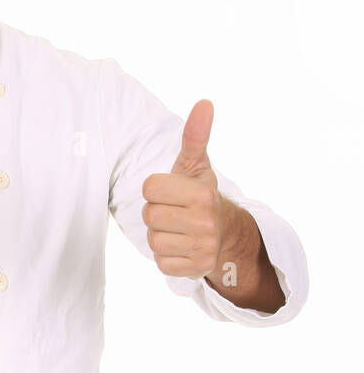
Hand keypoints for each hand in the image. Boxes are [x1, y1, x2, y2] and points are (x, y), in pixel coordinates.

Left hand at [141, 100, 225, 279]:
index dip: (157, 189)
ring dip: (160, 234)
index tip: (173, 191)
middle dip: (157, 212)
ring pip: (153, 239)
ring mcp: (202, 248)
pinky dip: (166, 255)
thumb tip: (204, 103)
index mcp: (202, 194)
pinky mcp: (195, 269)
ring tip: (178, 228)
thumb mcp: (196, 165)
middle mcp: (205, 222)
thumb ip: (195, 136)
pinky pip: (160, 261)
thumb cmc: (199, 194)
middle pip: (149, 215)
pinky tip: (181, 246)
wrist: (224, 233)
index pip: (150, 188)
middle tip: (175, 211)